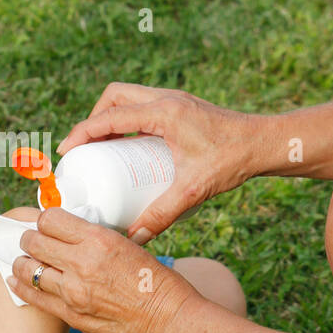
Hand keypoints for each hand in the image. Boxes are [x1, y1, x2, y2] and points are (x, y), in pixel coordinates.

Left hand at [8, 206, 195, 332]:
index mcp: (98, 239)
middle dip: (29, 238)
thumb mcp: (129, 247)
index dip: (45, 220)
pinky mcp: (70, 314)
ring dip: (23, 262)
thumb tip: (75, 237)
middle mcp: (81, 262)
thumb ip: (98, 242)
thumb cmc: (157, 283)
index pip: (50, 219)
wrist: (168, 322)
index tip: (46, 223)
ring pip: (28, 269)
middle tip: (30, 240)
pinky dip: (21, 287)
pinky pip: (34, 297)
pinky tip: (15, 281)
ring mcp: (72, 291)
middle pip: (34, 241)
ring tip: (22, 260)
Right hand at [57, 81, 260, 242]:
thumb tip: (135, 236)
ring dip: (111, 116)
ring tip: (104, 147)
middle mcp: (166, 98)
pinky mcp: (181, 105)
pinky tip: (132, 146)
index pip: (111, 116)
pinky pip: (143, 104)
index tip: (67, 150)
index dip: (83, 132)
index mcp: (164, 113)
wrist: (265, 143)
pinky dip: (129, 118)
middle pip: (114, 96)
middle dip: (94, 119)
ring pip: (128, 96)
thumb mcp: (194, 190)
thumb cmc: (233, 160)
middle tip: (87, 147)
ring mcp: (174, 98)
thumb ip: (163, 214)